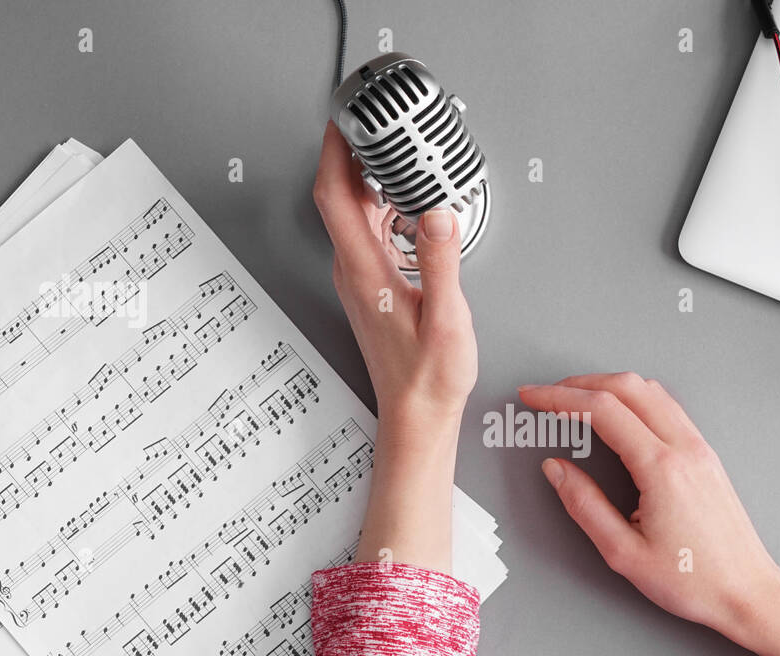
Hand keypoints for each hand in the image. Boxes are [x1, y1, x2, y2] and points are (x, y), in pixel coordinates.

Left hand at [314, 122, 476, 431]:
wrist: (417, 415)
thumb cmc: (428, 378)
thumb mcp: (446, 318)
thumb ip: (441, 261)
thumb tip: (436, 213)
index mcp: (366, 271)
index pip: (334, 194)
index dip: (333, 150)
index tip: (343, 118)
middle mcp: (355, 271)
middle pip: (340, 196)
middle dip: (352, 153)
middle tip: (373, 122)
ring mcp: (361, 279)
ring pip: (354, 214)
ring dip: (368, 180)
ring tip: (392, 153)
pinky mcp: (373, 287)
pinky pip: (369, 233)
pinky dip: (382, 207)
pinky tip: (406, 204)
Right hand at [520, 374, 779, 655]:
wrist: (748, 591)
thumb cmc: (692, 581)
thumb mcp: (623, 553)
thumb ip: (585, 505)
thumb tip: (556, 468)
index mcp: (661, 468)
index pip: (602, 410)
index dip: (559, 398)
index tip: (531, 397)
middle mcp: (684, 447)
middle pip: (627, 386)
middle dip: (579, 383)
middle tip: (546, 394)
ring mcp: (700, 447)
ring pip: (650, 390)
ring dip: (608, 386)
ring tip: (575, 399)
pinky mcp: (706, 455)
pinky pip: (667, 407)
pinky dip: (634, 398)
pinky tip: (617, 414)